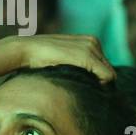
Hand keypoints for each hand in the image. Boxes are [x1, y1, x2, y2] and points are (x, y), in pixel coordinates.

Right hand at [0, 34, 114, 83]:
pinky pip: (107, 76)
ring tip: (83, 91)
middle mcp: (94, 42)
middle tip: (86, 93)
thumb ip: (78, 65)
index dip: (99, 80)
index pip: (105, 66)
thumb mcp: (64, 59)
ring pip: (110, 74)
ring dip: (99, 85)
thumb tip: (90, 83)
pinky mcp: (86, 56)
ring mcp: (91, 47)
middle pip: (109, 70)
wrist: (25, 50)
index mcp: (90, 41)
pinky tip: (86, 90)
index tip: (87, 89)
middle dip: (100, 83)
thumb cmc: (40, 59)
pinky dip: (101, 86)